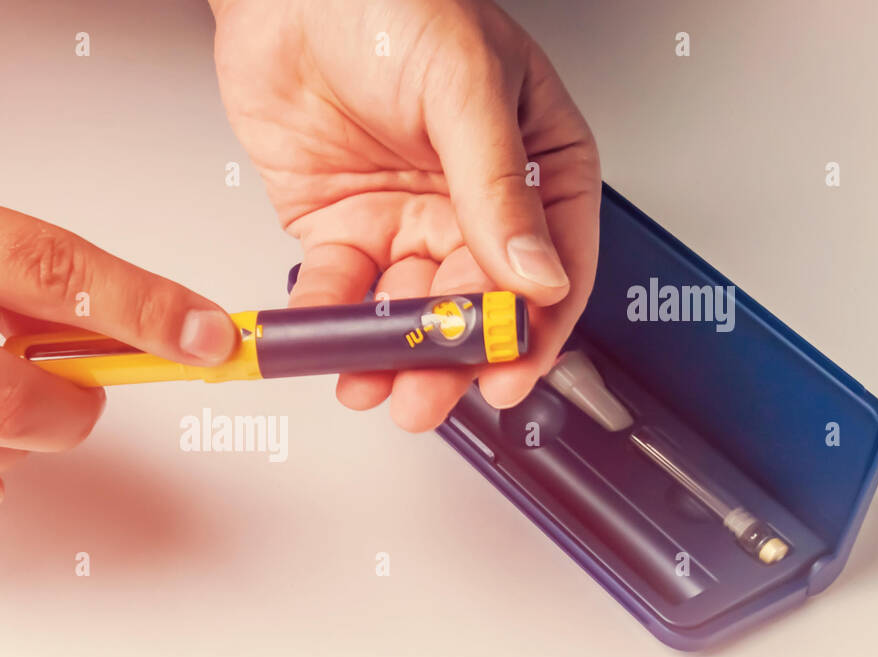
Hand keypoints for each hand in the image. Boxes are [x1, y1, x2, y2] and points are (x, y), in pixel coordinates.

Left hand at [210, 0, 599, 429]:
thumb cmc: (389, 2)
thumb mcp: (466, 85)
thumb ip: (500, 185)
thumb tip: (537, 272)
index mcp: (535, 164)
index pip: (552, 264)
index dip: (534, 329)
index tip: (509, 376)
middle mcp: (472, 203)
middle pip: (476, 304)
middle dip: (451, 358)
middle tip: (427, 395)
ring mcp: (406, 221)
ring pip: (409, 311)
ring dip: (390, 355)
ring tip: (372, 383)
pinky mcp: (343, 230)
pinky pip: (342, 290)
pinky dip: (331, 322)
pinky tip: (325, 342)